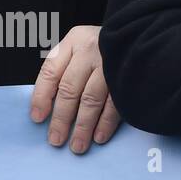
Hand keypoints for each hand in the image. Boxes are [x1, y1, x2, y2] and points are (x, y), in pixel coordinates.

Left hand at [29, 25, 121, 152]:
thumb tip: (48, 107)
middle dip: (62, 118)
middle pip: (70, 89)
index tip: (37, 118)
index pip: (50, 72)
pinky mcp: (128, 75)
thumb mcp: (82, 46)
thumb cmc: (106, 45)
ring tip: (78, 145)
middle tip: (56, 139)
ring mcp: (111, 63)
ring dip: (83, 126)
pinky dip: (106, 122)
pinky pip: (114, 103)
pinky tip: (100, 136)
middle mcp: (91, 50)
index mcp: (74, 41)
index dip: (41, 97)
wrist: (143, 34)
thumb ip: (66, 68)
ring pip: (91, 99)